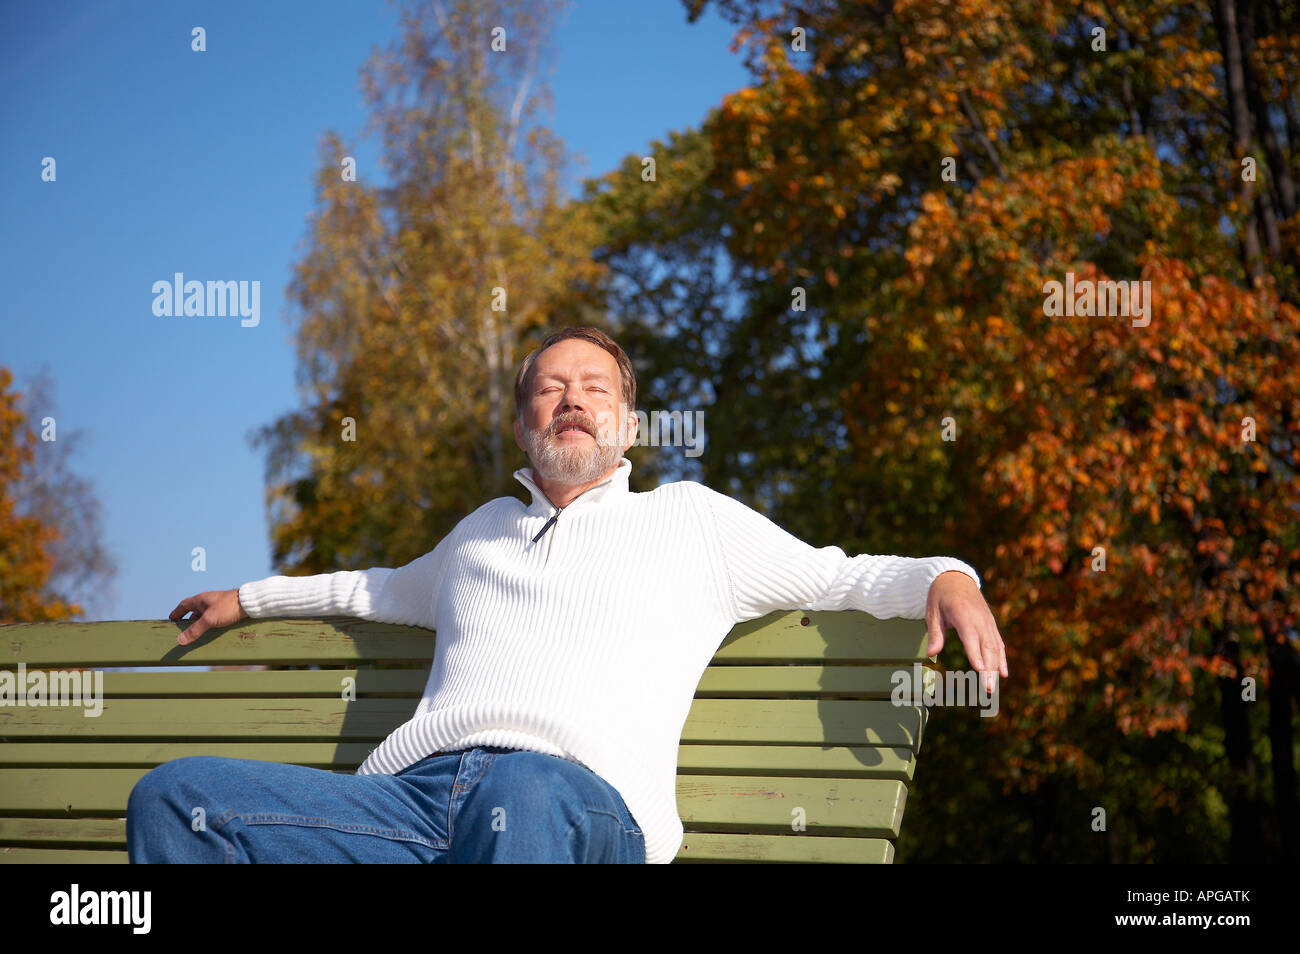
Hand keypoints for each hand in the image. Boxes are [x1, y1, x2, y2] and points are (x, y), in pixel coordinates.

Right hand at [169, 588, 247, 644]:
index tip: (171, 620)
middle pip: (193, 610)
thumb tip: (180, 640)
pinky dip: (208, 623)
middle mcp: (208, 600)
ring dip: (198, 622)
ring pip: (203, 614)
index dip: (176, 612)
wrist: (250, 603)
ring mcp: (217, 604)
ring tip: (195, 633)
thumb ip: (195, 630)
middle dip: (187, 619)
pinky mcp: (226, 609)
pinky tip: (210, 630)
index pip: (183, 605)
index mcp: (200, 599)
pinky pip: (212, 617)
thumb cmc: (228, 608)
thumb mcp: (209, 620)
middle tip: (182, 630)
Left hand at [924, 571, 1007, 693]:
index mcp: (963, 614)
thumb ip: (934, 633)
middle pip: (986, 646)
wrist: (955, 578)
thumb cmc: (940, 597)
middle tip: (988, 689)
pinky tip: (1003, 674)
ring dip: (996, 668)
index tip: (980, 669)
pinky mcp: (990, 624)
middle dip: (988, 669)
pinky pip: (998, 643)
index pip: (970, 637)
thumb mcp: (932, 612)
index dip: (976, 653)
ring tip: (994, 687)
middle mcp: (979, 619)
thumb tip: (930, 654)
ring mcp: (987, 622)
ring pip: (995, 647)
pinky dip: (1001, 658)